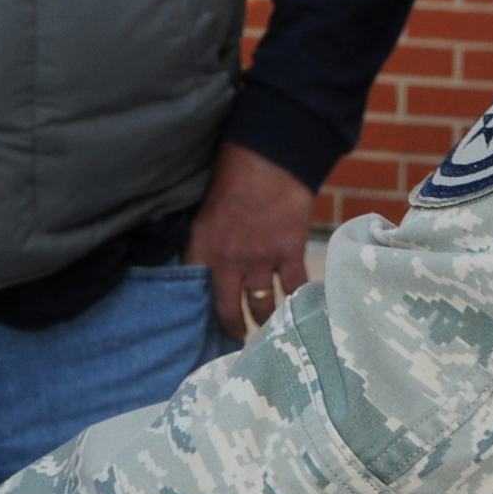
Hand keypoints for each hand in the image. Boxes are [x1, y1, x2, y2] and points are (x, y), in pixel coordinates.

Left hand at [183, 140, 317, 335]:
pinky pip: (294, 289)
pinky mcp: (289, 252)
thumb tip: (203, 269)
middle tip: (237, 338)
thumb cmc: (233, 175)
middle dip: (233, 330)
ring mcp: (261, 258)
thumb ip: (204, 243)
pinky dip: (297, 301)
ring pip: (262, 307)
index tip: (202, 330)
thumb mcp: (204, 211)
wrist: (269, 155)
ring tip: (268, 327)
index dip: (199, 316)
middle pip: (228, 311)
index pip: (194, 294)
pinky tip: (298, 309)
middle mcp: (229, 259)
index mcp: (202, 246)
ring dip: (265, 319)